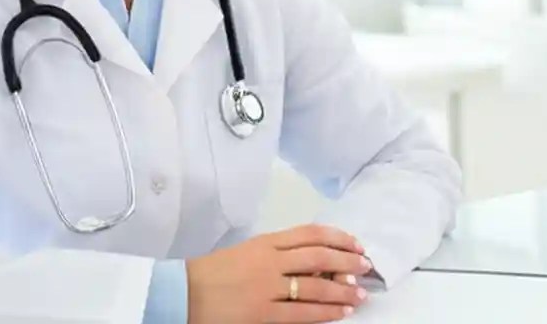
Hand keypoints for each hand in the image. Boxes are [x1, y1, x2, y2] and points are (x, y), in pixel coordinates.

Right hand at [186, 224, 372, 323]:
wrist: (179, 293)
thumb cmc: (209, 274)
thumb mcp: (243, 252)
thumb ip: (273, 252)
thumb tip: (308, 258)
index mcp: (265, 242)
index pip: (310, 234)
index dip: (338, 238)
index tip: (356, 243)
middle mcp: (270, 261)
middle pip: (319, 256)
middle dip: (347, 261)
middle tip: (366, 266)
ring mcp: (267, 287)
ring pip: (316, 285)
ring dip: (342, 290)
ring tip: (359, 294)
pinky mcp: (263, 313)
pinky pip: (302, 313)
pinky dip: (325, 312)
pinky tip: (340, 312)